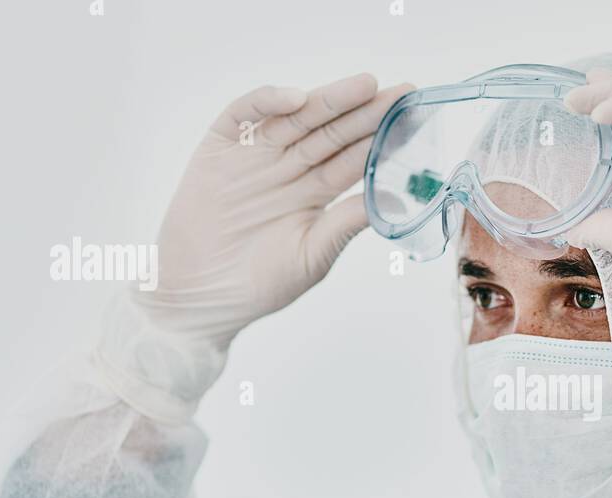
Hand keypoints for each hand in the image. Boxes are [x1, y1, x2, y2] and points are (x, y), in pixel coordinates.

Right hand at [145, 75, 412, 347]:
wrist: (198, 297)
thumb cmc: (258, 284)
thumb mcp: (313, 256)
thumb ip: (345, 224)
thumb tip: (392, 200)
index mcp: (315, 194)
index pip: (354, 159)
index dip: (382, 140)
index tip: (414, 123)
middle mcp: (289, 169)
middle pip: (332, 132)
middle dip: (365, 111)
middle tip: (402, 92)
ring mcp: (255, 156)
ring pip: (297, 118)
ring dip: (329, 100)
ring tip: (364, 86)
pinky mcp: (220, 148)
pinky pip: (244, 114)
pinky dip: (267, 102)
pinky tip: (297, 99)